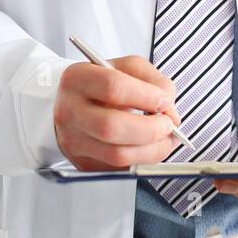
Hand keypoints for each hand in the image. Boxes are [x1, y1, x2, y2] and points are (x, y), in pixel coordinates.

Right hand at [53, 55, 181, 170]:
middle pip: (111, 127)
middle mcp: (70, 111)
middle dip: (150, 129)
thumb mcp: (129, 68)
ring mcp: (73, 141)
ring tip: (164, 138)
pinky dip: (142, 161)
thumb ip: (154, 80)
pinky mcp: (83, 163)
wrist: (75, 104)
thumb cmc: (104, 84)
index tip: (164, 101)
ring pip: (117, 154)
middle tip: (167, 124)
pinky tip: (149, 148)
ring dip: (151, 150)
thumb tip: (168, 107)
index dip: (146, 96)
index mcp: (78, 79)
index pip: (114, 87)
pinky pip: (120, 169)